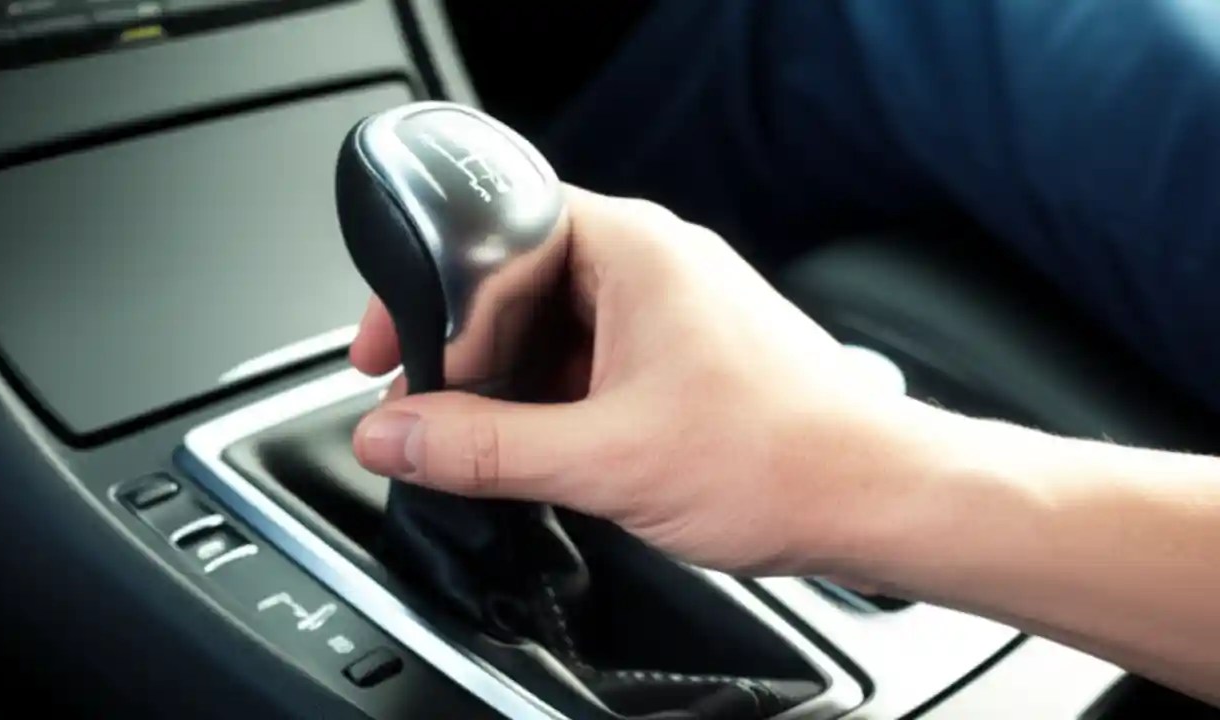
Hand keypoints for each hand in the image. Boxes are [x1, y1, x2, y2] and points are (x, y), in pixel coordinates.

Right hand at [350, 185, 930, 575]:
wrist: (878, 499)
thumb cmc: (782, 457)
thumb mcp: (602, 458)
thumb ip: (482, 446)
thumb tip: (393, 434)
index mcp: (634, 250)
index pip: (492, 237)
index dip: (429, 297)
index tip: (393, 355)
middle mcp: (654, 264)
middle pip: (517, 283)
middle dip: (464, 348)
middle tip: (424, 408)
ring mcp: (672, 309)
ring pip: (554, 328)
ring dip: (510, 383)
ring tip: (487, 442)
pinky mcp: (684, 354)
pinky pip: (592, 359)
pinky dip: (556, 399)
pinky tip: (545, 449)